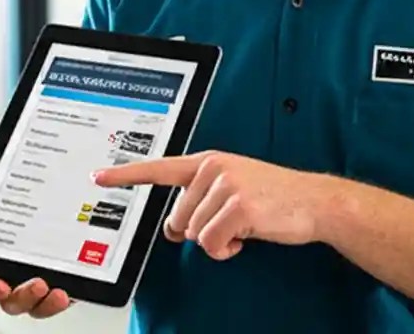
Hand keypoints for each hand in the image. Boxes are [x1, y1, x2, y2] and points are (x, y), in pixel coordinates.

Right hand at [0, 156, 71, 318]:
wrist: (59, 195)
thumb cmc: (20, 197)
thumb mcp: (1, 184)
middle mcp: (17, 275)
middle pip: (13, 300)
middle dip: (21, 298)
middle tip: (35, 284)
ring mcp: (42, 281)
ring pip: (37, 305)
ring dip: (43, 303)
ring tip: (54, 290)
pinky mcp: (65, 282)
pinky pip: (61, 299)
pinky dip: (62, 300)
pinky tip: (68, 291)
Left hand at [93, 151, 333, 259]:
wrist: (314, 201)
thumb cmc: (273, 198)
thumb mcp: (232, 190)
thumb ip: (199, 202)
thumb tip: (174, 231)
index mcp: (208, 162)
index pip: (159, 168)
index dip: (126, 174)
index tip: (99, 177)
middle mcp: (213, 169)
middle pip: (178, 218)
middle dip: (201, 230)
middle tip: (232, 222)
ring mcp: (226, 186)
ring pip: (195, 234)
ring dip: (219, 240)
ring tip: (245, 225)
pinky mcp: (239, 207)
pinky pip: (213, 244)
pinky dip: (228, 250)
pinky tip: (248, 236)